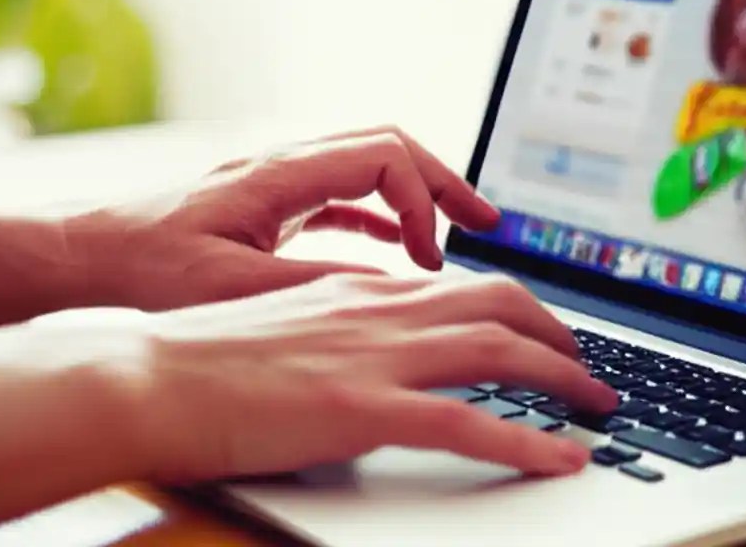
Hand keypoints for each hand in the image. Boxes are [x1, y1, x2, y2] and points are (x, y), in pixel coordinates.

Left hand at [68, 126, 500, 310]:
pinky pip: (344, 197)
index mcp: (281, 174)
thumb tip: (389, 294)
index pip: (385, 157)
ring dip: (418, 198)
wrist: (86, 256)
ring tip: (461, 234)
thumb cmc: (145, 269)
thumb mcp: (232, 288)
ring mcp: (279, 183)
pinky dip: (382, 219)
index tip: (430, 258)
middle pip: (390, 148)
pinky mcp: (270, 205)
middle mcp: (285, 166)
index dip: (423, 201)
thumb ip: (312, 286)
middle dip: (444, 183)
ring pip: (370, 169)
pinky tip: (402, 253)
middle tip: (487, 223)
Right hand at [90, 272, 618, 483]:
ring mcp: (373, 358)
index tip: (547, 331)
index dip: (521, 308)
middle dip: (559, 334)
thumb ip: (344, 327)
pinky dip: (524, 443)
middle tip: (587, 368)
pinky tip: (559, 459)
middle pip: (501, 304)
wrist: (147, 376)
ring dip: (562, 378)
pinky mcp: (359, 409)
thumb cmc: (204, 359)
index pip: (466, 285)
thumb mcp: (290, 324)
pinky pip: (465, 424)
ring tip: (598, 405)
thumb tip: (382, 344)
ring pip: (498, 351)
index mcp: (362, 291)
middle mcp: (379, 311)